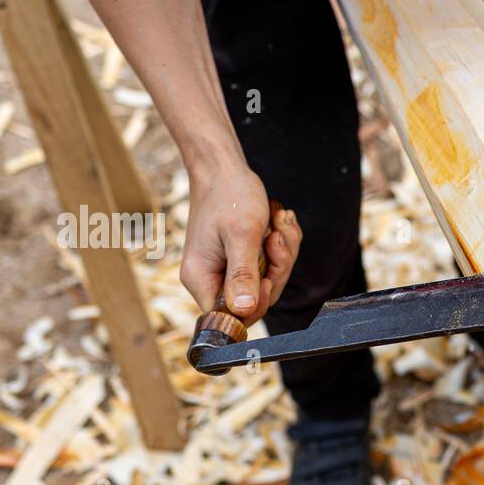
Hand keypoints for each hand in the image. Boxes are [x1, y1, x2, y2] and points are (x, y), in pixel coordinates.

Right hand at [180, 158, 301, 324]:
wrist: (225, 169)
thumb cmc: (229, 195)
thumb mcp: (241, 235)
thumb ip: (242, 273)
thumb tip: (243, 309)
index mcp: (201, 278)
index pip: (232, 315)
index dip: (257, 301)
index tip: (267, 275)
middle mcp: (211, 278)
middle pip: (257, 298)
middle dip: (276, 268)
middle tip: (276, 238)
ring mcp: (227, 269)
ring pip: (269, 280)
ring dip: (282, 252)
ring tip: (278, 222)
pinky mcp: (242, 258)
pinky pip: (271, 264)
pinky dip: (281, 244)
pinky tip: (278, 221)